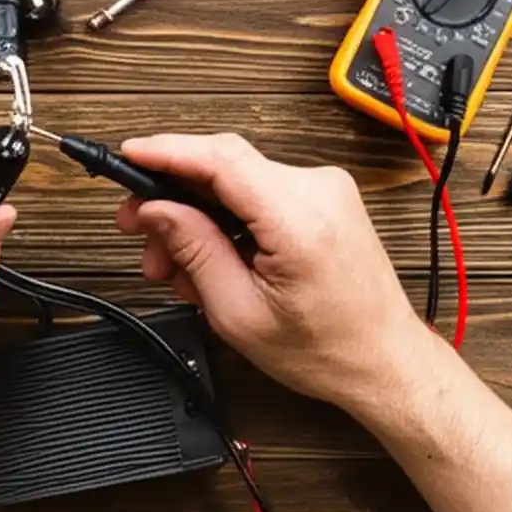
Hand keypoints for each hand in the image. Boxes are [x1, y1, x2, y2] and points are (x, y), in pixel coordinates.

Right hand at [115, 133, 422, 409]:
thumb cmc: (328, 348)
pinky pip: (258, 191)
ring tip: (175, 264)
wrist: (383, 359)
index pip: (221, 161)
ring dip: (196, 213)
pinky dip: (226, 217)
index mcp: (301, 221)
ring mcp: (325, 189)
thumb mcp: (239, 313)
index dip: (167, 152)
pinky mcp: (324, 196)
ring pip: (236, 180)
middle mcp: (319, 191)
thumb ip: (194, 252)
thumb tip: (155, 210)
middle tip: (136, 228)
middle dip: (172, 196)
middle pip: (223, 165)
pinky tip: (210, 254)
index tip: (128, 154)